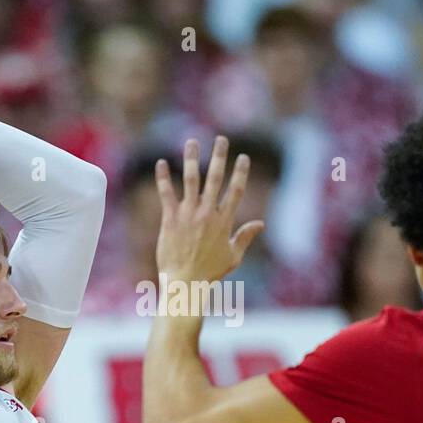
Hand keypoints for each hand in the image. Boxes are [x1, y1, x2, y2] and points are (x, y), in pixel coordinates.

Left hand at [154, 135, 263, 284]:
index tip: (243, 157)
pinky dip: (163, 177)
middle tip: (222, 139)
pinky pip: (166, 193)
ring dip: (192, 158)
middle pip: (216, 178)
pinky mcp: (170, 219)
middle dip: (220, 157)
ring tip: (192, 141)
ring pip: (191, 180)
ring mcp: (188, 215)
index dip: (240, 172)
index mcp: (224, 221)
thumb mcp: (233, 256)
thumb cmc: (210, 272)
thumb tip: (261, 224)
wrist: (185, 283)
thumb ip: (246, 236)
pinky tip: (161, 163)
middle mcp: (207, 214)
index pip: (235, 190)